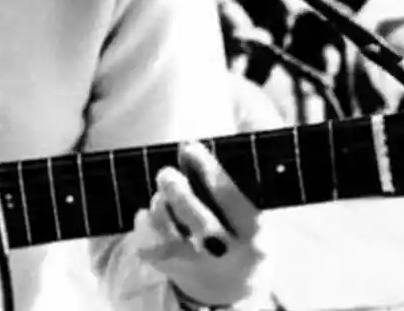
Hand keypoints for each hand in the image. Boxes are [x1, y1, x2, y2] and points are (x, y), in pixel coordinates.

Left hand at [132, 142, 269, 306]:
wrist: (233, 286)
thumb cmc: (245, 226)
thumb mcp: (259, 203)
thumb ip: (249, 163)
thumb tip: (250, 117)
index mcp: (256, 235)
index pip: (233, 202)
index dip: (209, 172)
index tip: (189, 147)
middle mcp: (229, 254)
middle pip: (201, 223)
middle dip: (179, 194)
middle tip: (166, 173)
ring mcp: (200, 266)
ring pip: (172, 236)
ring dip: (161, 208)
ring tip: (162, 192)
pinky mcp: (173, 271)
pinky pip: (150, 249)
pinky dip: (144, 228)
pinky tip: (144, 213)